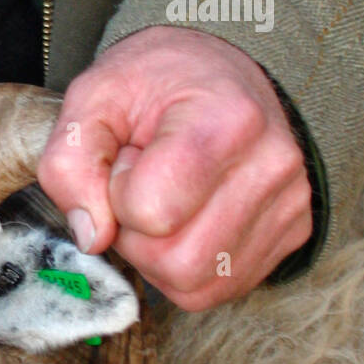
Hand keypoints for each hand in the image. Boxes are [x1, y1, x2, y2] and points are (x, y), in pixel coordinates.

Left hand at [38, 26, 312, 310]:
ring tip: (164, 206)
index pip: (151, 211)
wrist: (223, 74)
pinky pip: (218, 289)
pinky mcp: (293, 233)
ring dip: (159, 258)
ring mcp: (290, 204)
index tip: (131, 159)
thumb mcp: (95, 97)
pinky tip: (186, 225)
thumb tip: (92, 237)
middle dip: (138, 237)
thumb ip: (71, 162)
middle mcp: (271, 166)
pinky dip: (185, 270)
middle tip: (142, 189)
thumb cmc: (157, 84)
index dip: (118, 194)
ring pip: (196, 285)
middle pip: (176, 261)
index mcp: (228, 119)